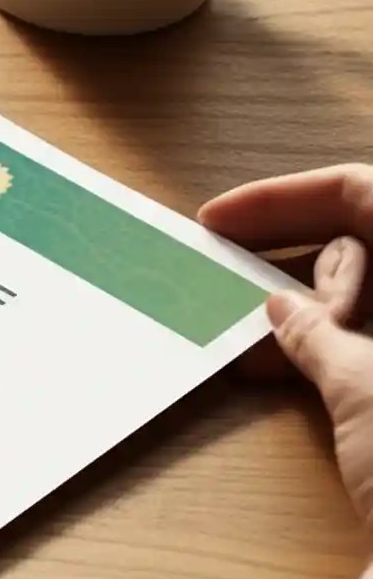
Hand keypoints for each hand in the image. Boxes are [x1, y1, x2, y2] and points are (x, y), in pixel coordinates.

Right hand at [200, 164, 372, 526]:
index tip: (220, 219)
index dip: (286, 197)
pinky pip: (364, 340)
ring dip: (300, 308)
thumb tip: (279, 308)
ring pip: (363, 295)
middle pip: (364, 242)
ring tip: (235, 324)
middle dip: (293, 259)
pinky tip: (266, 359)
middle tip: (223, 275)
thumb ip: (317, 334)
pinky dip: (322, 344)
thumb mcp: (364, 387)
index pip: (367, 191)